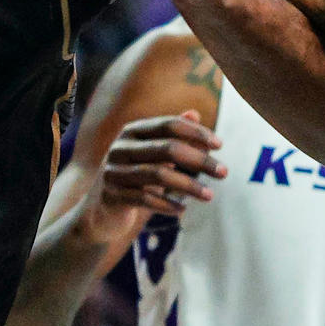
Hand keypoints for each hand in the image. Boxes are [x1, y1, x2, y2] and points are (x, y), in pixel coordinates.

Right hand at [87, 111, 222, 242]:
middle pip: (167, 148)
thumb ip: (172, 135)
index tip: (220, 145)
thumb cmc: (133, 177)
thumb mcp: (151, 154)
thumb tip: (195, 114)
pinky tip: (182, 210)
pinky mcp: (112, 196)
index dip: (195, 132)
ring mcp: (113, 172)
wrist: (100, 211)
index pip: (167, 124)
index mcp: (131, 132)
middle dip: (199, 160)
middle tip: (224, 172)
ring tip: (210, 195)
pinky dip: (167, 205)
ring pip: (158, 175)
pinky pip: (145, 199)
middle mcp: (120, 147)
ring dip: (189, 186)